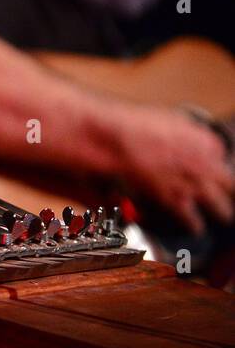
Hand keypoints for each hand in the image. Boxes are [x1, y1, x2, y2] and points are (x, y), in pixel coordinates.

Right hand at [117, 105, 234, 234]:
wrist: (122, 143)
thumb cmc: (140, 126)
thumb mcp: (172, 119)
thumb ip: (187, 131)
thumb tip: (188, 138)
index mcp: (207, 142)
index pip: (222, 154)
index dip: (215, 160)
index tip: (211, 164)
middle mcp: (207, 166)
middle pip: (230, 184)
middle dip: (230, 190)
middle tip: (229, 194)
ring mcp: (194, 185)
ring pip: (220, 207)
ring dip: (222, 212)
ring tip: (224, 216)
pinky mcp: (175, 201)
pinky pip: (192, 219)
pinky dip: (194, 224)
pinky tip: (196, 227)